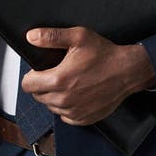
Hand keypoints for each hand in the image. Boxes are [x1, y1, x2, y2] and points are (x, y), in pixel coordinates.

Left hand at [21, 26, 155, 125]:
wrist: (127, 71)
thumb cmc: (105, 54)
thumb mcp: (78, 37)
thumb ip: (51, 36)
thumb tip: (31, 36)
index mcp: (59, 80)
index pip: (28, 85)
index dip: (31, 75)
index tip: (39, 70)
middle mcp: (64, 99)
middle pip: (38, 96)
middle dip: (42, 85)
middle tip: (56, 73)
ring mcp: (74, 111)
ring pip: (51, 106)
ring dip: (54, 96)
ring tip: (68, 82)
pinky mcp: (84, 119)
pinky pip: (65, 116)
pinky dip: (67, 107)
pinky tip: (76, 94)